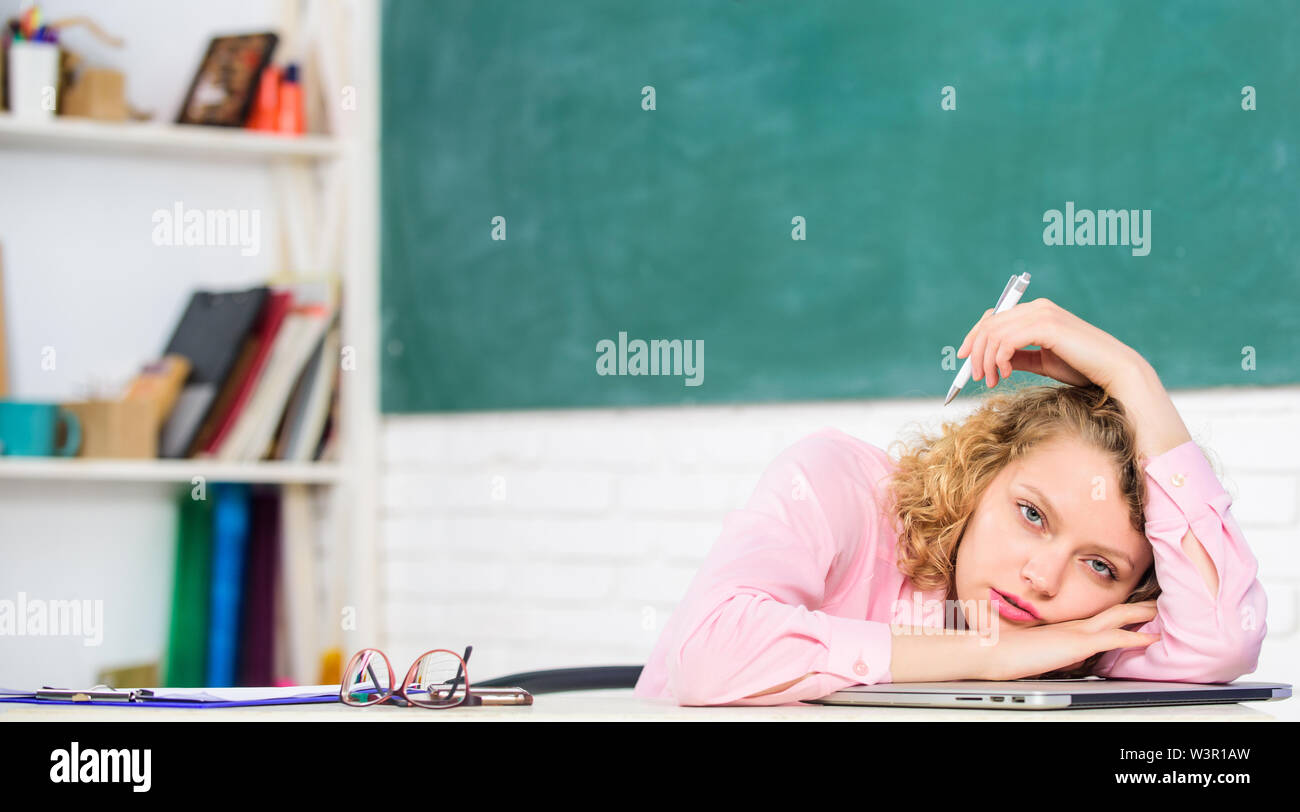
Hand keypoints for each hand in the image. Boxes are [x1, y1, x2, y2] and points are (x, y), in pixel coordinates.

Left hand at [955, 298, 1142, 391]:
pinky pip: (1007, 340)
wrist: (1113, 371)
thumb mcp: (1041, 362)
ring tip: (991, 380)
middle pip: (989, 323)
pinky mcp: (1047, 326)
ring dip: (986, 359)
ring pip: (994, 332)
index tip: (964, 360)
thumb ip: (1018, 356)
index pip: (993, 317)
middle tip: (976, 376)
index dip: (974, 337)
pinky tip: (1004, 374)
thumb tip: (993, 360)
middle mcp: (1038, 307)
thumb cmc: (1082, 368)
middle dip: (976, 352)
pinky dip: (999, 358)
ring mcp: (1042, 314)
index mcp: (1037, 311)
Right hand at [977, 600, 1160, 680]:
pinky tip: (1151, 638)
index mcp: (1065, 627)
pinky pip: (1114, 638)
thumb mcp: (1035, 649)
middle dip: (1138, 607)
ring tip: (1160, 611)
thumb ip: (1053, 649)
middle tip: (1157, 602)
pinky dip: (1136, 637)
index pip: (1099, 616)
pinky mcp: (1077, 643)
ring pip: (1118, 617)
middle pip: (1114, 610)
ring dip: (1142, 614)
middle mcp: (1074, 625)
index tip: (1136, 609)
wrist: (993, 651)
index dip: (1120, 611)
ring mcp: (1077, 632)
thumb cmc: (1006, 650)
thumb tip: (1064, 655)